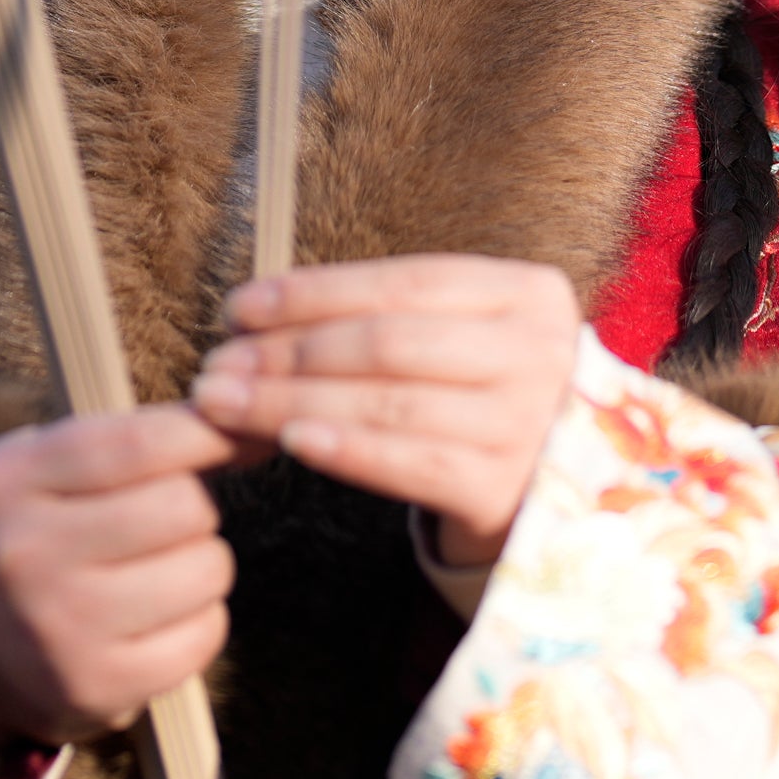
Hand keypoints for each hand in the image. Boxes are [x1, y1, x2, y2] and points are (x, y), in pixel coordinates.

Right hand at [0, 407, 237, 752]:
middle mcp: (25, 554)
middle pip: (182, 505)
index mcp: (7, 481)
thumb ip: (135, 437)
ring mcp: (59, 627)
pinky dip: (202, 619)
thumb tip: (252, 426)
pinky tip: (162, 616)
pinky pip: (205, 634)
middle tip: (167, 519)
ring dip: (203, 562)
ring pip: (205, 568)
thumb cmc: (42, 533)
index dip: (207, 431)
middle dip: (195, 505)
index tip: (240, 430)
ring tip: (160, 568)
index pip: (139, 442)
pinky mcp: (97, 686)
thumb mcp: (49, 467)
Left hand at [188, 254, 580, 568]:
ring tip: (226, 405)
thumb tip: (259, 314)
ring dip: (292, 402)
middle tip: (218, 366)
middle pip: (387, 341)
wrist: (560, 496)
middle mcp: (539, 354)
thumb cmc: (487, 401)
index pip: (403, 282)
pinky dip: (344, 449)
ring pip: (387, 402)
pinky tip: (290, 442)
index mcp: (529, 294)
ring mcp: (528, 425)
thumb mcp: (465, 340)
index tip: (238, 307)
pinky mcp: (507, 492)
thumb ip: (389, 317)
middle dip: (289, 351)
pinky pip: (409, 466)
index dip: (313, 292)